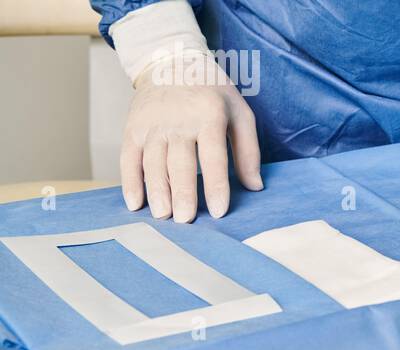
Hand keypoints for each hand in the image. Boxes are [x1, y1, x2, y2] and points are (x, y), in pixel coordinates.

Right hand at [119, 56, 261, 221]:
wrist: (172, 62)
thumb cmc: (213, 93)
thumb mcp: (240, 113)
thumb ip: (248, 150)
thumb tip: (255, 187)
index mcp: (210, 116)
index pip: (213, 157)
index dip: (216, 186)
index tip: (218, 212)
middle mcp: (179, 121)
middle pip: (180, 164)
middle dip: (183, 194)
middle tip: (185, 221)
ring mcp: (153, 124)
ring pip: (153, 164)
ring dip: (157, 192)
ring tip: (163, 216)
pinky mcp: (133, 128)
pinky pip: (129, 158)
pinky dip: (130, 182)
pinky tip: (135, 204)